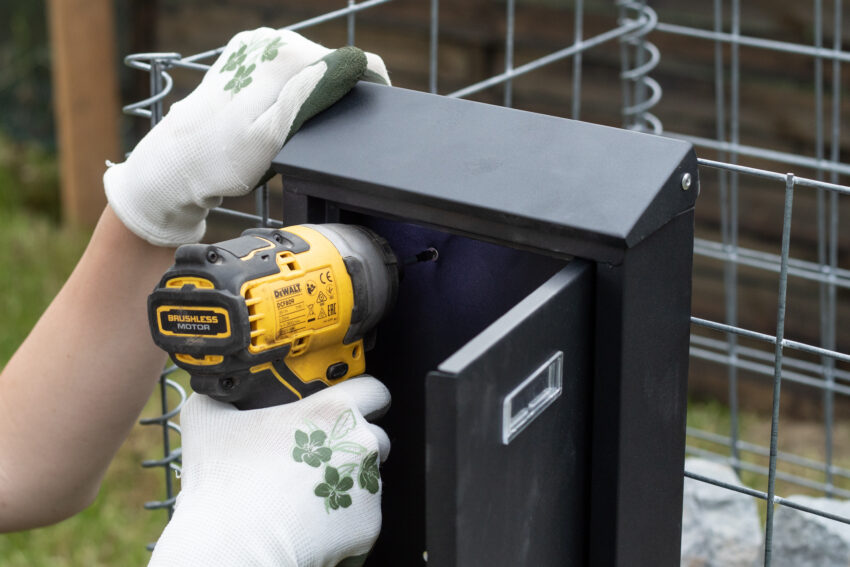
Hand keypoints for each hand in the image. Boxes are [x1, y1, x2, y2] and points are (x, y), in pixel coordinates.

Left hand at [105, 28, 389, 246]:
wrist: (178, 164)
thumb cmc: (224, 159)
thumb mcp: (273, 136)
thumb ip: (310, 97)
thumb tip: (345, 66)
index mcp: (282, 55)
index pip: (351, 61)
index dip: (369, 87)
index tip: (370, 114)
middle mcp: (269, 40)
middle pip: (330, 61)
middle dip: (338, 91)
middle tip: (323, 131)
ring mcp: (255, 45)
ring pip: (309, 65)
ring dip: (314, 91)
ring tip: (298, 125)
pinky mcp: (246, 56)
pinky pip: (286, 69)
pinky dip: (293, 89)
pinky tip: (279, 114)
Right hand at [148, 376, 390, 566]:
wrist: (233, 549)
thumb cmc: (224, 485)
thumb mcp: (207, 421)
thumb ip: (220, 396)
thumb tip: (216, 391)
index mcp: (332, 412)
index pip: (374, 390)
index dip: (362, 396)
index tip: (348, 407)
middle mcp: (360, 444)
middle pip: (374, 435)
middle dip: (351, 444)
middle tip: (317, 457)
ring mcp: (369, 485)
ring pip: (368, 476)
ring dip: (347, 480)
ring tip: (305, 493)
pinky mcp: (369, 523)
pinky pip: (362, 513)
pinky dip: (343, 516)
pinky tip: (310, 518)